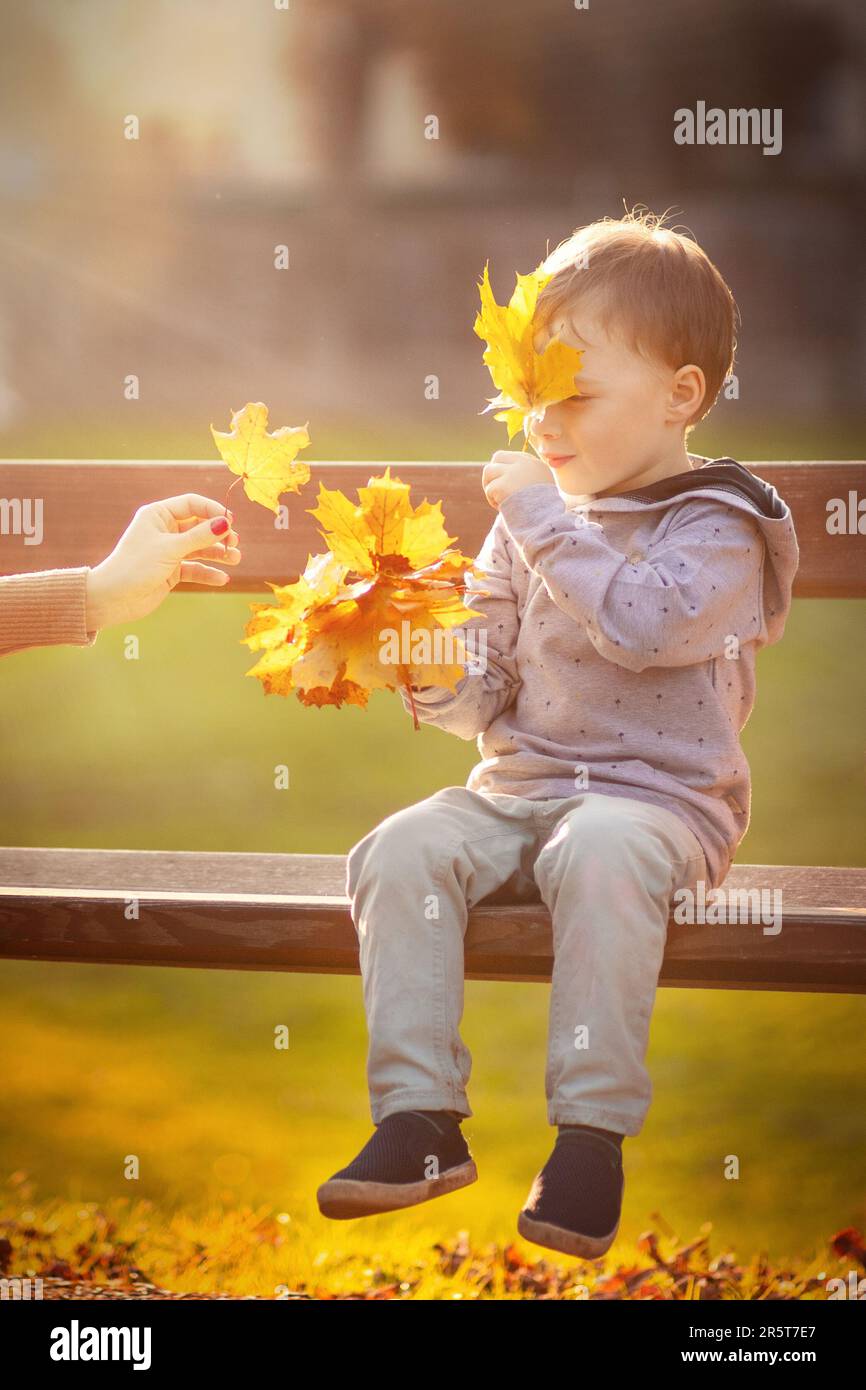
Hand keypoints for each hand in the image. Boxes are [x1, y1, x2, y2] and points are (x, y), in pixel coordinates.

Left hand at [85, 494, 240, 631]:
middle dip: (218, 534)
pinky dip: (208, 572)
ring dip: (217, 553)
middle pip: (199, 526)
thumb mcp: (170, 549)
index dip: (212, 510)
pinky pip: (195, 568)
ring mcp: (169, 551)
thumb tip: (226, 523)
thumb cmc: (135, 567)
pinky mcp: (171, 571)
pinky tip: (221, 578)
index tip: (230, 521)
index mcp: (158, 515)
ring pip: (200, 548)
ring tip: (235, 559)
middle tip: (234, 543)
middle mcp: (164, 530)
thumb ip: (199, 537)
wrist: (113, 599)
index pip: (192, 504)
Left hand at [481, 450, 552, 508]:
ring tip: (500, 500)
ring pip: (488, 471)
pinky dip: (493, 501)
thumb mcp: (542, 486)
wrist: (545, 520)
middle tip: (496, 490)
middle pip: (497, 457)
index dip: (504, 469)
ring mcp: (512, 473)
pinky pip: (489, 489)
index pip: (510, 456)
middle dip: (493, 472)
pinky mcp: (502, 486)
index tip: (506, 484)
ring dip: (490, 486)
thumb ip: (527, 477)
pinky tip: (502, 509)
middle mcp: (523, 463)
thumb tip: (510, 478)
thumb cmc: (544, 509)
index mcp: (534, 463)